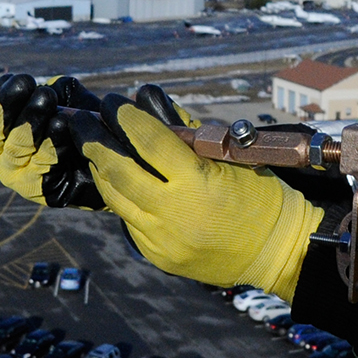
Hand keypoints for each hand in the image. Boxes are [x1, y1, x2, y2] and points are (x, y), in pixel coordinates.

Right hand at [0, 74, 105, 207]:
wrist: (110, 156)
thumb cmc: (83, 121)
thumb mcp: (64, 94)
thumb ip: (46, 86)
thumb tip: (37, 88)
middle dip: (8, 100)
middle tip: (31, 87)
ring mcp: (16, 173)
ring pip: (15, 144)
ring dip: (34, 116)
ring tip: (50, 102)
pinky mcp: (38, 188)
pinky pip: (42, 159)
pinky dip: (54, 137)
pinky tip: (63, 125)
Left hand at [71, 90, 322, 299]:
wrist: (276, 252)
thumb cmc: (262, 198)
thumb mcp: (232, 159)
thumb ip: (189, 138)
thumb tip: (151, 110)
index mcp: (196, 184)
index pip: (149, 141)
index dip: (126, 118)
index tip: (113, 102)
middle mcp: (172, 213)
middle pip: (118, 170)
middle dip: (95, 141)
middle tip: (82, 122)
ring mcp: (161, 239)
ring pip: (115, 197)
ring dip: (101, 169)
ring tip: (93, 147)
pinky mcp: (158, 256)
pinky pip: (129, 220)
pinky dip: (121, 196)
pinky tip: (118, 180)